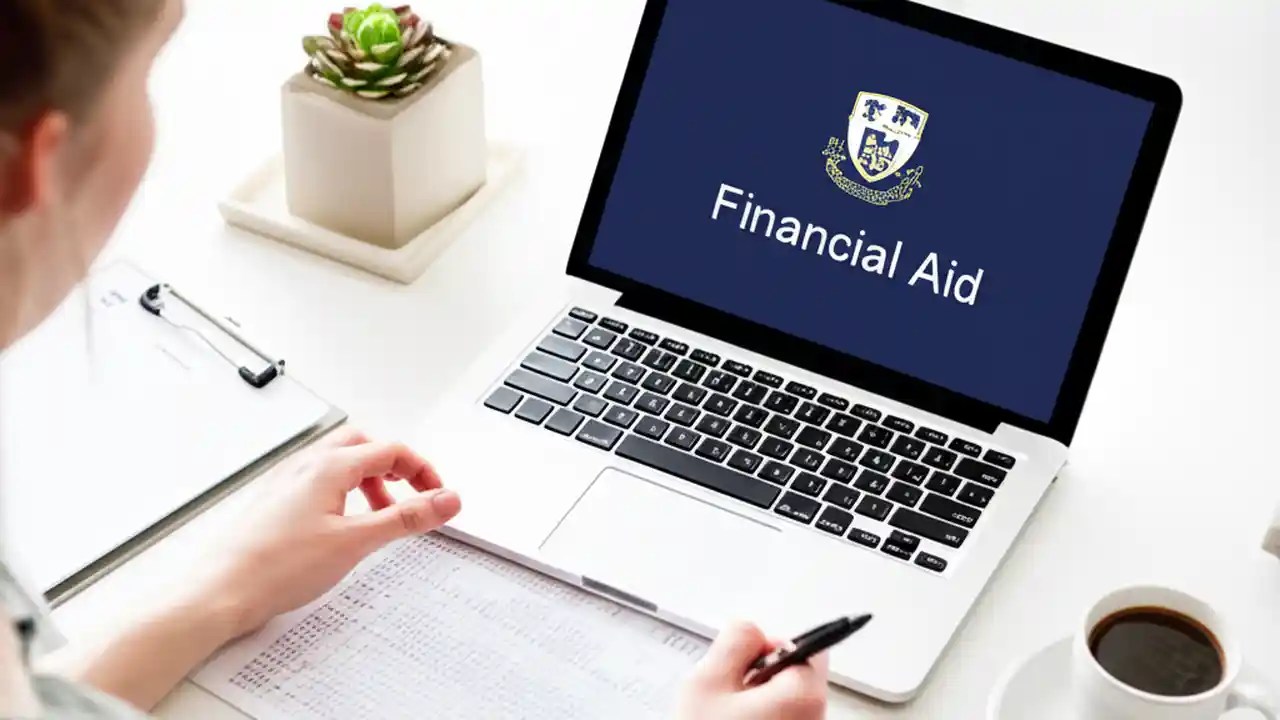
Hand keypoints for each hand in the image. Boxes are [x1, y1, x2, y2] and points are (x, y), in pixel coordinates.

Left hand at [190, 427, 461, 637]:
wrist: (219, 591)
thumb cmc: (275, 567)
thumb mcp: (356, 543)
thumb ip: (405, 519)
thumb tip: (444, 500)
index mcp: (329, 466)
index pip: (391, 450)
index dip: (423, 471)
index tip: (437, 495)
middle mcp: (306, 465)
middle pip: (364, 446)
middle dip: (395, 467)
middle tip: (413, 493)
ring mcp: (287, 481)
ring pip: (340, 462)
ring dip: (370, 479)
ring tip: (381, 514)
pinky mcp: (276, 501)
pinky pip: (319, 481)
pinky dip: (345, 492)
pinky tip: (344, 524)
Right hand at [677, 622, 828, 719]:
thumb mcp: (706, 681)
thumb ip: (735, 641)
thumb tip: (752, 630)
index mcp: (803, 695)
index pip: (809, 647)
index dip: (773, 646)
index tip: (748, 660)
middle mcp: (816, 719)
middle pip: (801, 678)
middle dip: (765, 677)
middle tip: (729, 694)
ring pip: (789, 705)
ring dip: (760, 703)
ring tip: (726, 718)